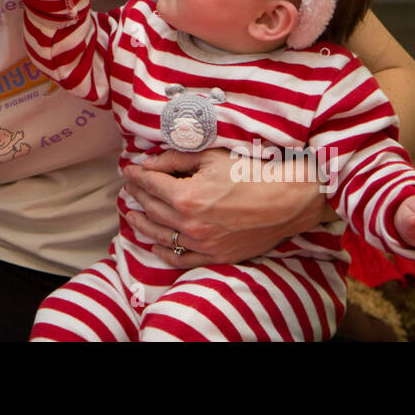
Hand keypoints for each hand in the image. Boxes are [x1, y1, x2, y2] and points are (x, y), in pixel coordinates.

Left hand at [121, 148, 325, 266]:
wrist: (286, 200)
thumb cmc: (250, 173)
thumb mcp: (211, 156)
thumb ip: (175, 159)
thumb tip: (148, 165)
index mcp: (187, 196)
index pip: (150, 184)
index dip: (136, 175)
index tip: (128, 170)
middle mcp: (190, 223)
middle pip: (152, 209)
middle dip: (137, 196)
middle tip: (131, 188)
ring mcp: (202, 243)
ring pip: (160, 235)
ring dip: (142, 225)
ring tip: (132, 215)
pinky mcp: (215, 256)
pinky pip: (181, 258)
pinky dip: (164, 252)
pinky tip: (154, 245)